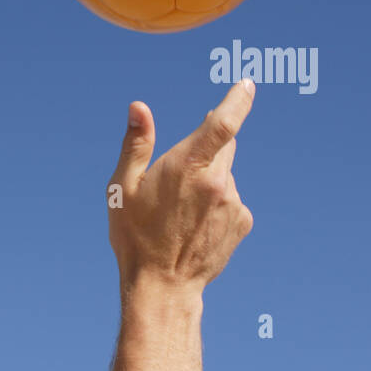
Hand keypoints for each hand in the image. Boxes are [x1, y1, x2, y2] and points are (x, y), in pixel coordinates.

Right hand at [107, 80, 255, 292]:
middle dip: (205, 150)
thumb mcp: (122, 188)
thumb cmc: (134, 236)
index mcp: (187, 166)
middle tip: (177, 175)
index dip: (237, 100)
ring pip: (225, 176)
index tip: (248, 84)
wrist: (163, 286)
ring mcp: (234, 202)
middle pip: (223, 147)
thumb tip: (139, 107)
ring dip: (208, 182)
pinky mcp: (242, 222)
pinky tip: (193, 226)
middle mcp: (218, 181)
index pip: (223, 123)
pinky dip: (217, 204)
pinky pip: (231, 200)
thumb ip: (136, 144)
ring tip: (179, 212)